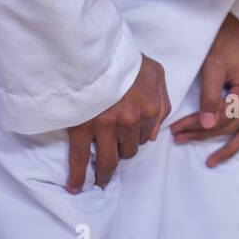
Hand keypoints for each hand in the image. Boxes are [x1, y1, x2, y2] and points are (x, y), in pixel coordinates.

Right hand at [66, 53, 170, 192]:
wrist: (94, 51)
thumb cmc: (126, 60)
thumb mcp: (156, 73)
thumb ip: (163, 103)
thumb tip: (153, 136)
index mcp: (150, 109)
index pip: (146, 137)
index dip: (136, 137)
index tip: (126, 138)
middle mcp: (131, 121)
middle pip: (128, 150)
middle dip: (121, 151)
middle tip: (112, 150)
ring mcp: (106, 127)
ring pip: (109, 159)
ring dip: (105, 170)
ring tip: (100, 179)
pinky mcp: (82, 128)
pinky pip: (80, 159)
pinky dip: (78, 176)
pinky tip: (75, 186)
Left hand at [170, 12, 238, 167]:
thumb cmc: (230, 39)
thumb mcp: (214, 65)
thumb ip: (210, 97)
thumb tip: (207, 125)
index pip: (222, 118)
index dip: (197, 127)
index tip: (177, 131)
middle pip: (236, 126)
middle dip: (208, 136)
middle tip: (183, 141)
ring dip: (236, 146)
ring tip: (216, 160)